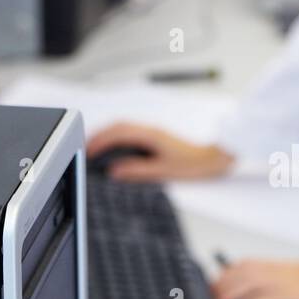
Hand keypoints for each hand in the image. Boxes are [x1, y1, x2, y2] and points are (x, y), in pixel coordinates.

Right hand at [85, 122, 233, 181]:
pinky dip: (117, 138)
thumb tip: (115, 171)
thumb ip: (137, 170)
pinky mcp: (155, 137)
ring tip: (94, 148)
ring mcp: (152, 132)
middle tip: (84, 148)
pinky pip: (130, 132)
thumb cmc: (193, 164)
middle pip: (117, 126)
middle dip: (98, 135)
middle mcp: (149, 130)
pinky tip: (114, 149)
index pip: (117, 133)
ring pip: (123, 127)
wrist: (214, 158)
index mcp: (149, 135)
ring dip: (107, 135)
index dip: (100, 140)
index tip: (87, 151)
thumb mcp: (163, 171)